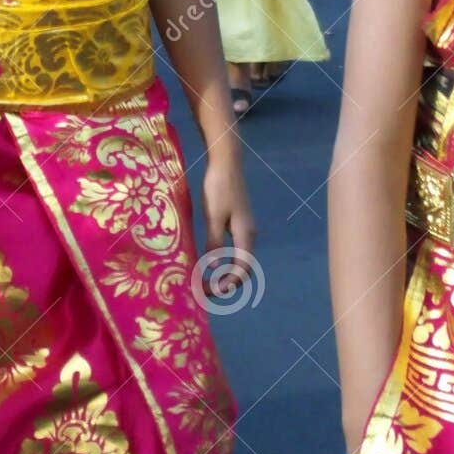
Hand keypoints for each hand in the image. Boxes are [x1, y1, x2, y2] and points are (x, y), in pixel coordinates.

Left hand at [200, 146, 256, 299]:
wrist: (226, 161)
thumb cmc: (219, 187)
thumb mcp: (213, 216)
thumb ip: (214, 242)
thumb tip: (212, 269)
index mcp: (245, 234)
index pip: (242, 269)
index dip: (228, 284)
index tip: (209, 291)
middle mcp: (249, 234)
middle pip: (243, 267)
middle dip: (226, 282)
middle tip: (204, 290)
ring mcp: (244, 227)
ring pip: (239, 259)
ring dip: (224, 273)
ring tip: (205, 279)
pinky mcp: (237, 221)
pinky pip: (235, 249)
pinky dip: (224, 260)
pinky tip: (209, 259)